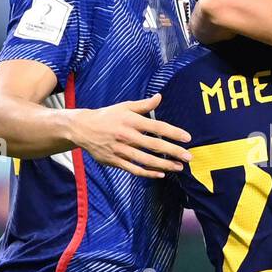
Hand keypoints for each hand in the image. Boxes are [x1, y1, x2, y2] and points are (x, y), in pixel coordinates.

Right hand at [70, 94, 191, 177]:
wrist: (82, 128)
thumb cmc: (107, 116)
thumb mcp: (124, 107)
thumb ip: (143, 105)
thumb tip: (159, 97)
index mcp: (131, 121)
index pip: (157, 127)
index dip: (173, 133)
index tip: (187, 138)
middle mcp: (127, 135)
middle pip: (154, 145)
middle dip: (174, 152)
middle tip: (189, 157)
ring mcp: (121, 150)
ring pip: (146, 160)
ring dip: (164, 165)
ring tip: (178, 167)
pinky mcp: (115, 161)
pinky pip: (134, 169)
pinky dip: (148, 173)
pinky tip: (160, 174)